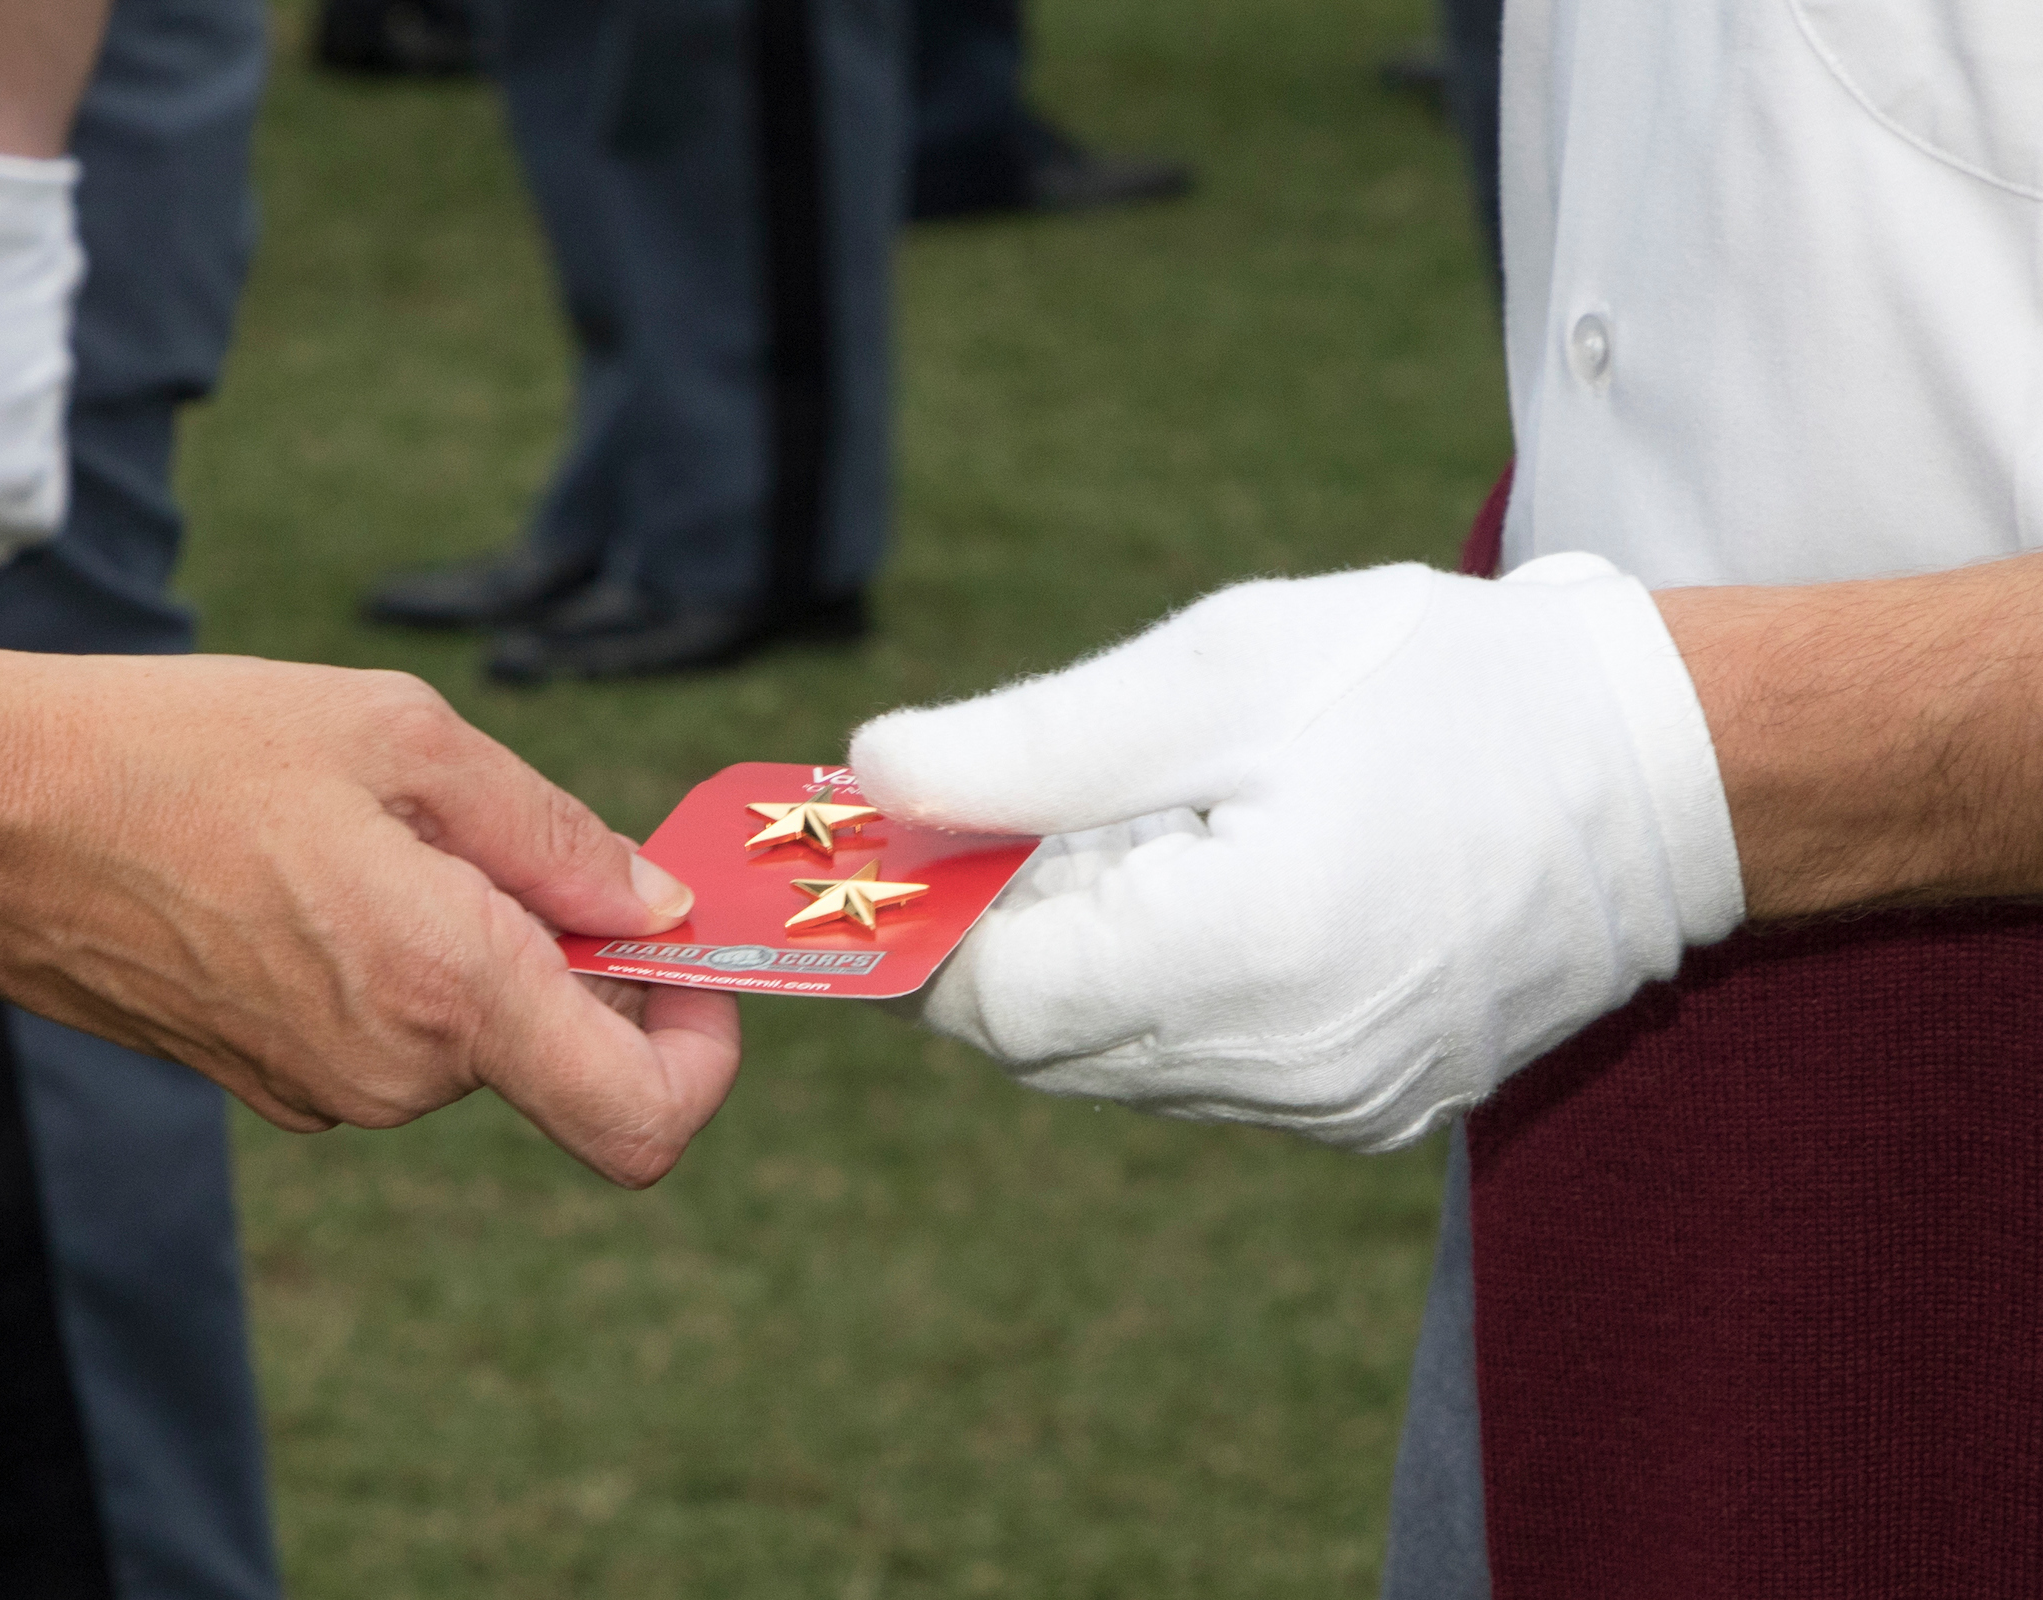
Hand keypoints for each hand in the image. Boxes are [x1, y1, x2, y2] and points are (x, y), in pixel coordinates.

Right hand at [0, 649, 740, 1186]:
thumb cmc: (187, 750)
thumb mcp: (405, 738)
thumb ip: (558, 838)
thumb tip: (657, 911)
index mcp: (450, 992)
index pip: (643, 1116)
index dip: (704, 1053)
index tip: (690, 964)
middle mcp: (398, 1073)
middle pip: (561, 1046)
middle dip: (568, 945)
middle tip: (484, 824)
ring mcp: (329, 1090)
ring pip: (475, 1031)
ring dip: (475, 938)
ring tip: (371, 826)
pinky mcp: (273, 1080)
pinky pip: (396, 1030)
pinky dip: (406, 957)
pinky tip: (318, 863)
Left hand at [849, 555, 1742, 1151]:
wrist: (1661, 767)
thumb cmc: (1437, 688)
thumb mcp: (1223, 673)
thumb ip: (1031, 745)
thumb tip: (870, 778)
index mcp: (1241, 957)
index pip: (989, 998)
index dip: (937, 910)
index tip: (945, 818)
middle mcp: (1281, 1070)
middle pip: (1039, 1040)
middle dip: (1013, 924)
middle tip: (1082, 804)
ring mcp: (1331, 1107)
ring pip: (1112, 1062)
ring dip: (1095, 955)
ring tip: (1191, 834)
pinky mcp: (1367, 1109)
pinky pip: (1201, 1071)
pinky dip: (1175, 989)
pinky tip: (1252, 888)